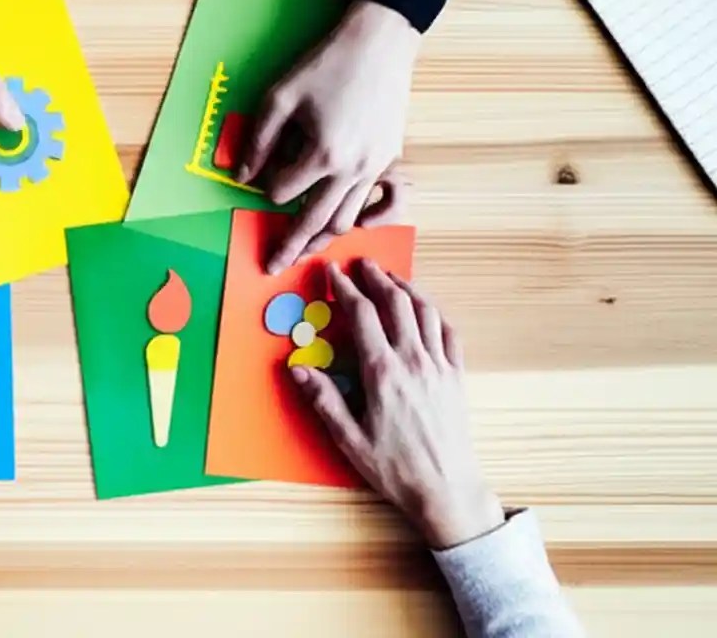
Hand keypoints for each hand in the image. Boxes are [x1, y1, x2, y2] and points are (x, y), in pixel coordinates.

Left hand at [238, 0, 417, 273]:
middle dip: (291, 246)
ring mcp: (375, 168)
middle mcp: (352, 170)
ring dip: (322, 237)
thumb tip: (241, 177)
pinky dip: (350, 217)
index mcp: (322, 155)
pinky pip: (369, 204)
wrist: (381, 43)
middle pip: (315, 222)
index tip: (261, 175)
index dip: (265, 187)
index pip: (282, 192)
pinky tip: (339, 220)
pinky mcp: (389, 160)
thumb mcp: (280, 97)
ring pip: (346, 221)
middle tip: (272, 266)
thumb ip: (258, 141)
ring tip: (304, 248)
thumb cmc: (327, 65)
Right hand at [291, 262, 504, 548]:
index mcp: (383, 373)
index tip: (332, 273)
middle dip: (376, 277)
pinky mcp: (456, 377)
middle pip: (396, 302)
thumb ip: (324, 400)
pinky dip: (434, 313)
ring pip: (425, 311)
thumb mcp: (349, 440)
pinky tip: (425, 309)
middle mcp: (414, 361)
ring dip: (406, 287)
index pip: (361, 315)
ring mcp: (439, 367)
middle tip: (361, 263)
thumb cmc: (395, 469)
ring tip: (390, 277)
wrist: (446, 489)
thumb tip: (297, 369)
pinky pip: (448, 333)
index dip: (344, 289)